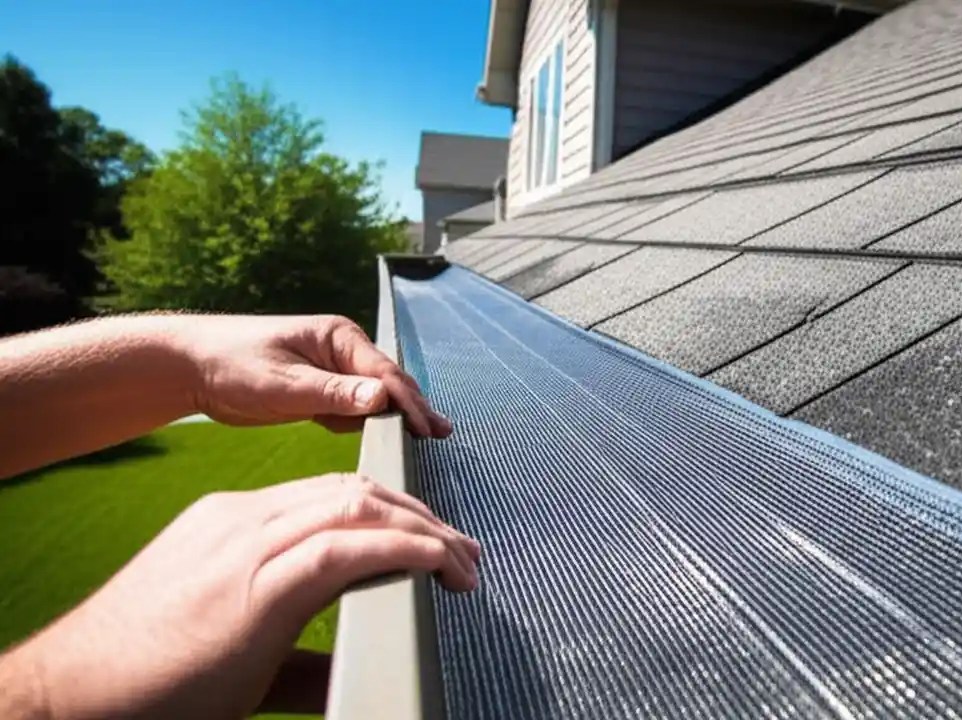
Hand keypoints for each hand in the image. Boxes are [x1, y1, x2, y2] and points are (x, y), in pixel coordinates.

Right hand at [0, 473, 480, 719]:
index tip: (436, 545)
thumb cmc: (143, 681)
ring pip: (356, 509)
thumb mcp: (232, 652)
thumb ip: (296, 654)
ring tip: (463, 564)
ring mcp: (244, 545)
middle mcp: (243, 521)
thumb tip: (347, 671)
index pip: (332, 498)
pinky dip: (399, 549)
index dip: (393, 517)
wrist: (68, 696)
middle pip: (354, 493)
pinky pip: (342, 548)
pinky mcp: (251, 585)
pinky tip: (434, 562)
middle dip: (420, 519)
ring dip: (422, 534)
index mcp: (234, 526)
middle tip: (466, 554)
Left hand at [178, 314, 450, 436]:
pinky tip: (385, 437)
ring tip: (424, 439)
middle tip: (442, 434)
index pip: (386, 374)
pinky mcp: (319, 391)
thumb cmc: (232, 365)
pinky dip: (367, 423)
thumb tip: (382, 400)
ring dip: (394, 418)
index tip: (429, 430)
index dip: (410, 403)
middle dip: (414, 409)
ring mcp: (332, 371)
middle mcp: (342, 351)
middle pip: (388, 384)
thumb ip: (333, 393)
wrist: (189, 367)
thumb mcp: (283, 384)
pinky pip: (352, 409)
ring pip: (373, 398)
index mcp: (339, 337)